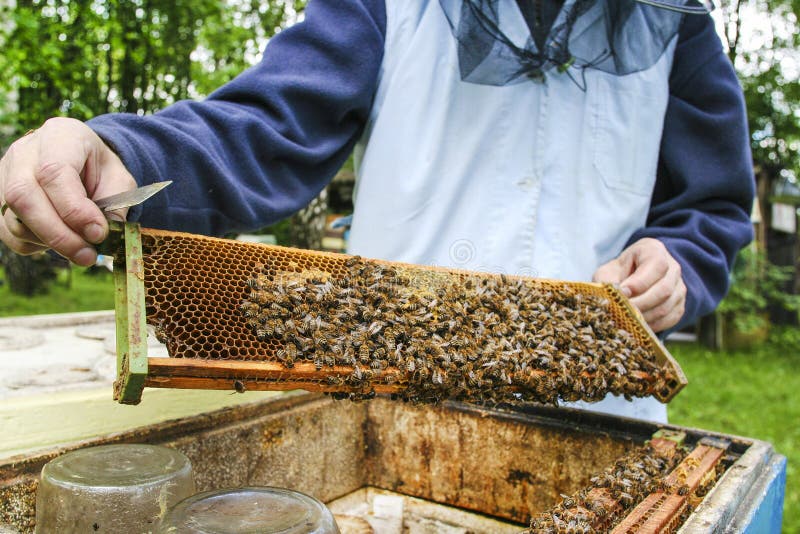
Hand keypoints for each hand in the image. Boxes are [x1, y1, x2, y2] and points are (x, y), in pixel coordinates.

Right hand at [0, 118, 136, 265]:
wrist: (81, 159)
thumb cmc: (100, 169)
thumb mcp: (120, 180)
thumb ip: (115, 205)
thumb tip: (99, 235)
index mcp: (61, 136)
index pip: (54, 172)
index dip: (74, 210)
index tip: (98, 234)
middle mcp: (24, 152)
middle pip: (24, 196)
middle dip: (58, 234)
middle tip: (87, 256)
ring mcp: (5, 174)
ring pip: (12, 218)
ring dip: (49, 242)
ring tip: (80, 248)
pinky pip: (6, 231)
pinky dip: (34, 245)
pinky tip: (59, 242)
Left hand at [592, 238, 686, 332]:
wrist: (633, 279)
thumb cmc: (620, 272)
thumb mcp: (609, 271)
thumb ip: (608, 281)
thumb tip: (612, 297)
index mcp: (654, 251)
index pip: (656, 266)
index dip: (639, 283)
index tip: (622, 293)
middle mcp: (673, 268)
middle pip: (663, 289)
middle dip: (640, 303)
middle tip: (622, 311)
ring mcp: (679, 288)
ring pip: (666, 307)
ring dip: (645, 316)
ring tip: (627, 319)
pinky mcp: (679, 306)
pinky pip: (669, 319)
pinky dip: (652, 325)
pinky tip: (637, 325)